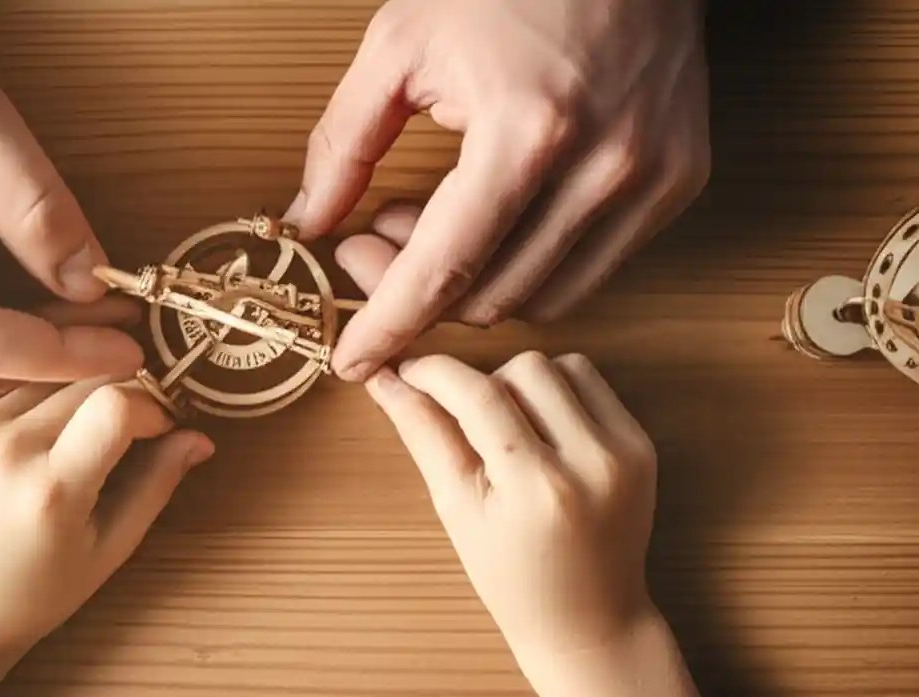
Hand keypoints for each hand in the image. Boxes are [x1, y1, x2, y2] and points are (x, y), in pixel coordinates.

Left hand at [0, 378, 214, 652]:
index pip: (117, 406)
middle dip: (124, 395)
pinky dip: (38, 402)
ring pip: (52, 376)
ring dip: (79, 396)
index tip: (163, 426)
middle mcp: (6, 448)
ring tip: (79, 442)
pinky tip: (38, 442)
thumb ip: (156, 484)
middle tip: (134, 429)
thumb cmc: (39, 589)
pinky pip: (13, 385)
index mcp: (51, 488)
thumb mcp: (111, 546)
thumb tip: (200, 436)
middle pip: (88, 381)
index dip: (152, 407)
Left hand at [287, 0, 710, 379]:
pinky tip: (493, 217)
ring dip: (474, 284)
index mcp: (527, 130)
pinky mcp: (679, 181)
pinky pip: (591, 268)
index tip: (352, 359)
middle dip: (418, 290)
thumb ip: (345, 140)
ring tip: (431, 220)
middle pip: (491, 295)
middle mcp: (601, 167)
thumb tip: (312, 218)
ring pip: (542, 296)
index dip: (389, 324)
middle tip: (373, 240)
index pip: (446, 268)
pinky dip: (530, 265)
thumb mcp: (401, 42)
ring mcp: (651, 178)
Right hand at [366, 352, 655, 657]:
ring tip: (510, 429)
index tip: (407, 370)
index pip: (477, 396)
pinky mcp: (642, 445)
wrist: (590, 619)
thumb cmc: (512, 577)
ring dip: (524, 383)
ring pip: (561, 366)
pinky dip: (559, 392)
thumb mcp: (456, 510)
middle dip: (483, 383)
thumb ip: (424, 435)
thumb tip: (385, 379)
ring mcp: (625, 452)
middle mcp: (590, 462)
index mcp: (536, 487)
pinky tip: (543, 431)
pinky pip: (592, 383)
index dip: (434, 372)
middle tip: (466, 420)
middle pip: (523, 368)